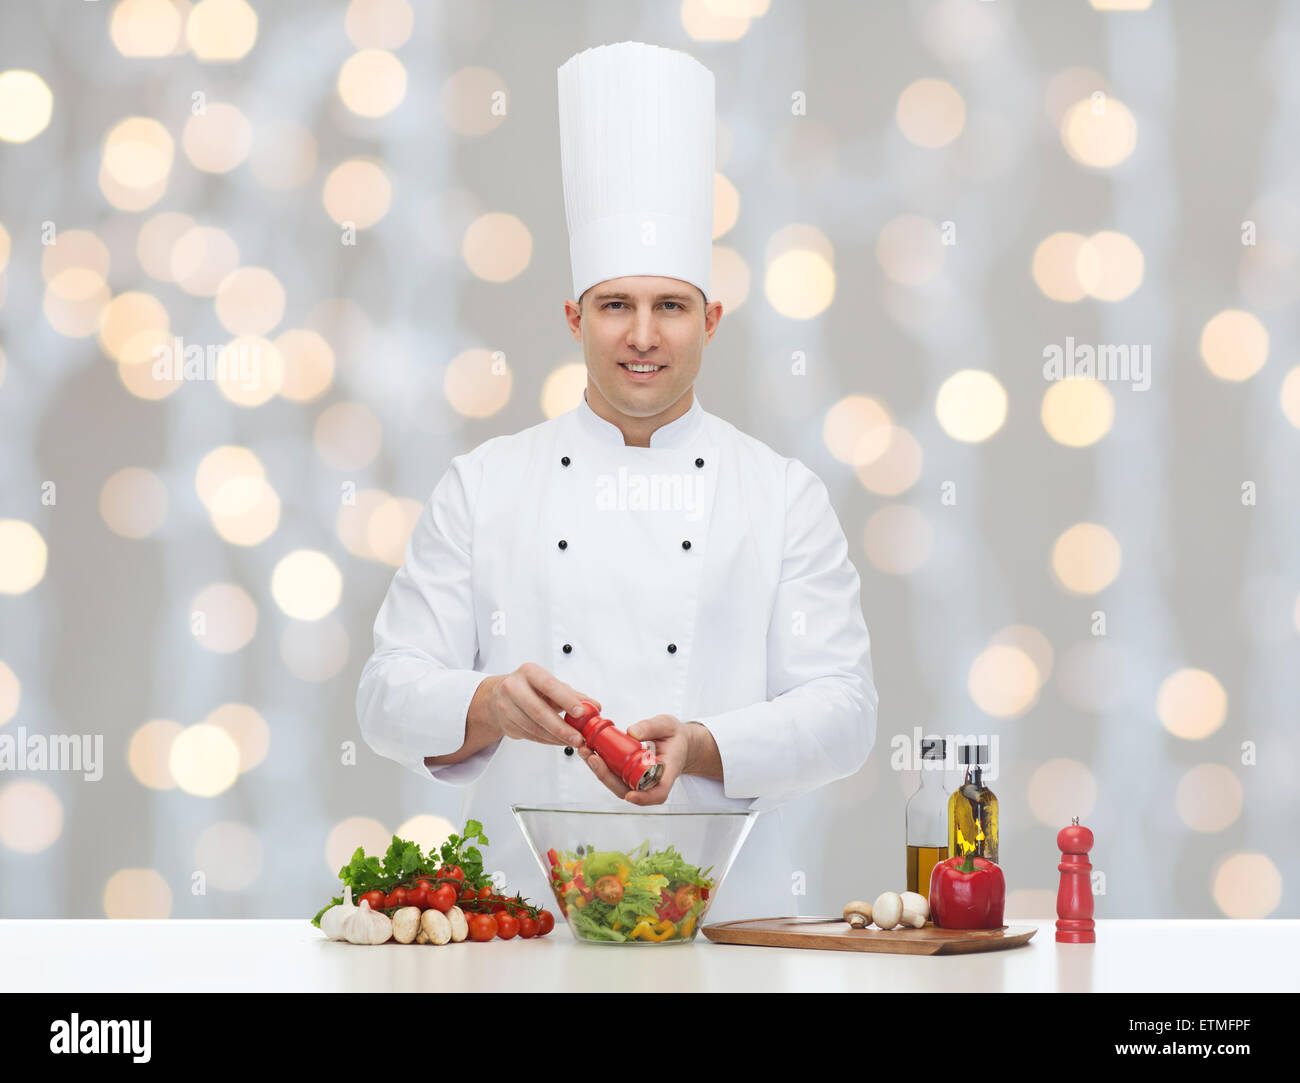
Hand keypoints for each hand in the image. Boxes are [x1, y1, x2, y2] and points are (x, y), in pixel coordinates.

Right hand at [476, 663, 598, 746]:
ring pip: (534, 727)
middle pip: (539, 711)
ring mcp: (506, 707)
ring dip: (556, 738)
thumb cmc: (530, 688)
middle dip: (561, 728)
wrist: (499, 696)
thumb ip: (573, 695)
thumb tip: (595, 706)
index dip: (566, 700)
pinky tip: (558, 741)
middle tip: (578, 738)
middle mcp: (513, 687)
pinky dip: (547, 740)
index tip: (581, 713)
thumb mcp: (551, 685)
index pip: (549, 685)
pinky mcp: (506, 724)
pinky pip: (530, 736)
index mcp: (528, 672)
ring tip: (572, 741)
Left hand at [579, 714, 691, 805]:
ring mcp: (638, 780)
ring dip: (599, 771)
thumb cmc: (675, 737)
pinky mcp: (628, 775)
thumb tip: (632, 732)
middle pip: (629, 790)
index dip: (644, 798)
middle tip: (593, 759)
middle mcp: (652, 781)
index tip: (630, 795)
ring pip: (617, 784)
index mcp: (668, 771)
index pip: (658, 792)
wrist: (677, 742)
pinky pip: (614, 775)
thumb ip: (651, 727)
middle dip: (607, 777)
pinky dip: (600, 765)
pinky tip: (590, 751)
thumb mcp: (668, 725)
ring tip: (586, 752)